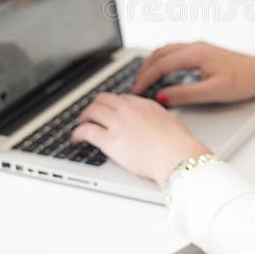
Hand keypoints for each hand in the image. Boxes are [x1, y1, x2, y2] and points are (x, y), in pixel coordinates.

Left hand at [72, 92, 209, 186]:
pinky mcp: (110, 140)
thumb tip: (154, 127)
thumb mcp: (170, 123)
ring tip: (81, 125)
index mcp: (145, 104)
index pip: (122, 98)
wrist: (177, 155)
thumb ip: (157, 120)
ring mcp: (118, 123)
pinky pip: (87, 131)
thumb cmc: (178, 145)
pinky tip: (75, 138)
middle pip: (104, 99)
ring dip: (84, 117)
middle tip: (90, 115)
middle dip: (94, 106)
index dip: (112, 105)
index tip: (109, 111)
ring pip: (92, 111)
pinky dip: (77, 133)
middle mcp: (129, 110)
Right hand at [131, 42, 254, 105]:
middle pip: (159, 54)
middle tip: (134, 87)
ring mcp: (198, 48)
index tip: (135, 91)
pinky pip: (174, 52)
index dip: (144, 78)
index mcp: (195, 54)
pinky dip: (162, 61)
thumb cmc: (244, 80)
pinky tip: (162, 72)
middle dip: (143, 70)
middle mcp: (195, 47)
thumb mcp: (213, 92)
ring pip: (166, 51)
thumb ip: (186, 94)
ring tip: (144, 80)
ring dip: (152, 64)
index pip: (160, 64)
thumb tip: (162, 97)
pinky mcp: (203, 52)